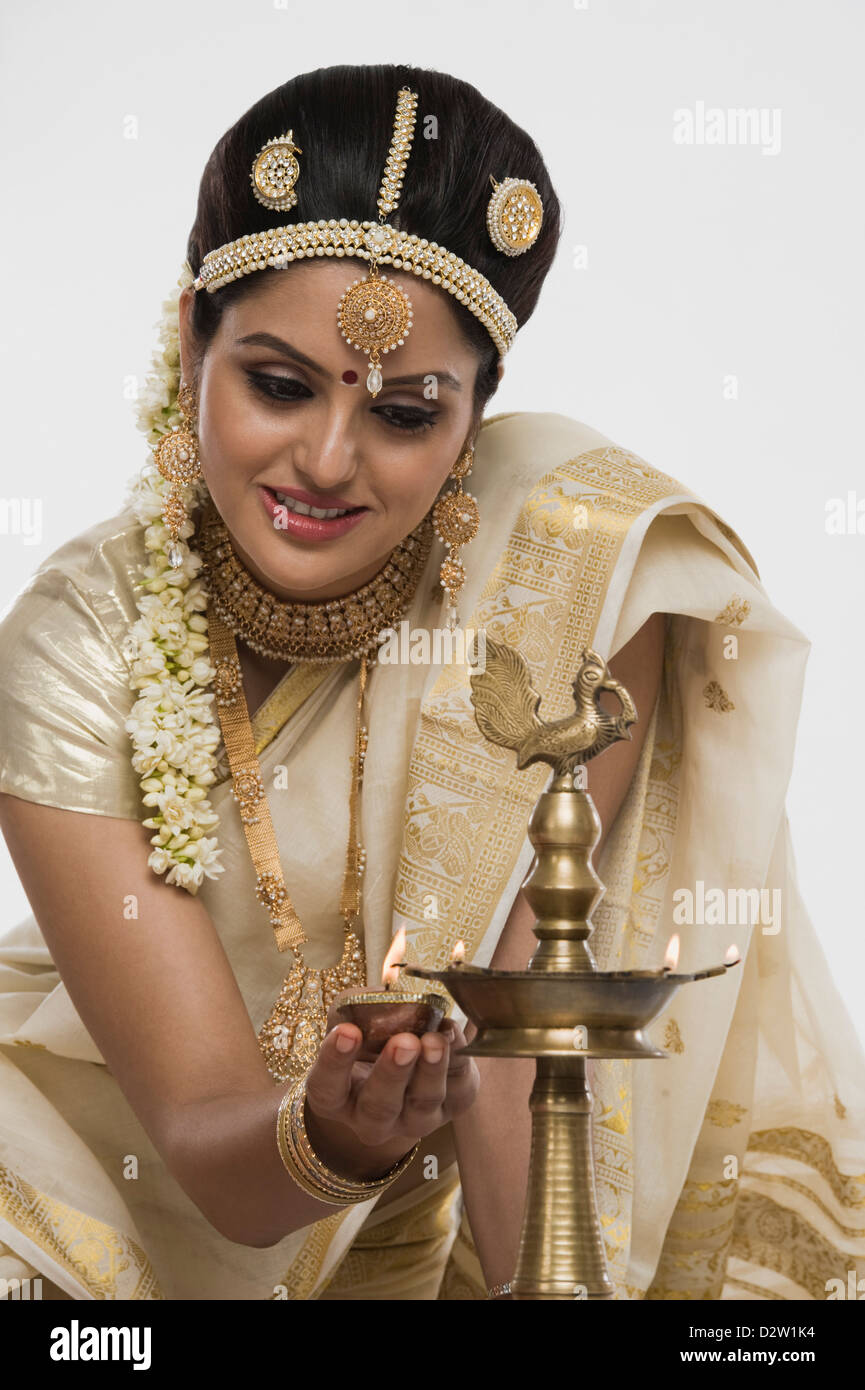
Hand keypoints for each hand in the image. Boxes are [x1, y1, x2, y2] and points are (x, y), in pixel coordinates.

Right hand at [303, 1015, 478, 1180]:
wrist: (410, 1063)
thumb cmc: (370, 1042)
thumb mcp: (355, 1022)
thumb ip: (362, 1007)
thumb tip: (391, 992)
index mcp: (337, 1098)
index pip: (327, 1088)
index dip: (334, 1062)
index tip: (346, 1030)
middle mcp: (372, 1119)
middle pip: (379, 1107)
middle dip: (392, 1072)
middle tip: (404, 1042)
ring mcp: (414, 1120)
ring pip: (422, 1104)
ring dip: (430, 1070)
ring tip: (434, 1040)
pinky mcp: (452, 1108)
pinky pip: (457, 1090)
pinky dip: (457, 1060)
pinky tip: (452, 1034)